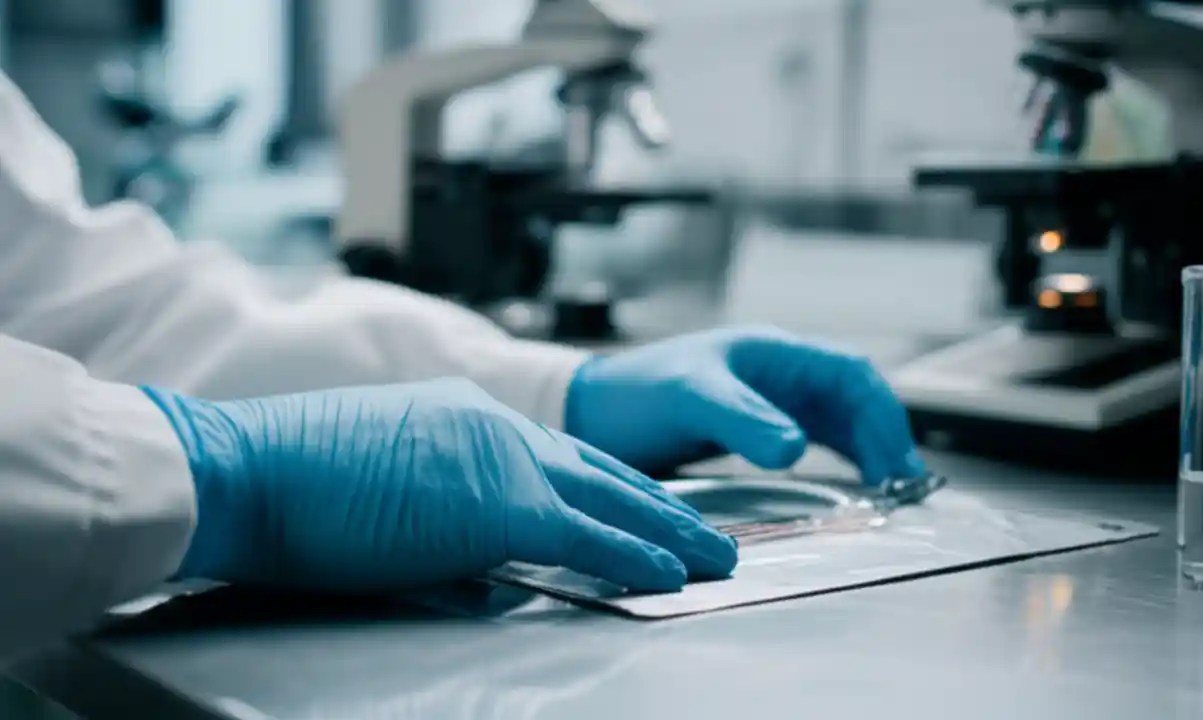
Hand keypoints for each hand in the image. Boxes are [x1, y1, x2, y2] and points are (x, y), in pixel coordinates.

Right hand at [142, 379, 735, 592]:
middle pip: (604, 471)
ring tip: (718, 557)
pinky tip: (672, 573)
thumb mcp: (390, 498)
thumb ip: (450, 527)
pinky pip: (585, 534)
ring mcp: (501, 460)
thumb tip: (486, 580)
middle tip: (712, 532)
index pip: (564, 456)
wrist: (250, 468)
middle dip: (664, 506)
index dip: (617, 487)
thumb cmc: (298, 489)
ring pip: (611, 497)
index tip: (655, 506)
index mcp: (471, 419)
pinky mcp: (496, 504)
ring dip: (672, 531)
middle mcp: (498, 428)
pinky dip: (634, 554)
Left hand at [565, 326, 924, 484]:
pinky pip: (816, 439)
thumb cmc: (635, 392)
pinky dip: (842, 460)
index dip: (881, 415)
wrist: (590, 409)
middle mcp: (779, 373)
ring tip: (892, 490)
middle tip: (905, 485)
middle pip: (854, 399)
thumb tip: (796, 449)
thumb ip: (743, 421)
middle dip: (886, 436)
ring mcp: (770, 400)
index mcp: (773, 353)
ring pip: (839, 420)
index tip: (896, 459)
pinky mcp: (755, 428)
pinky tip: (853, 486)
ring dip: (870, 450)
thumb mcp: (691, 399)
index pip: (850, 374)